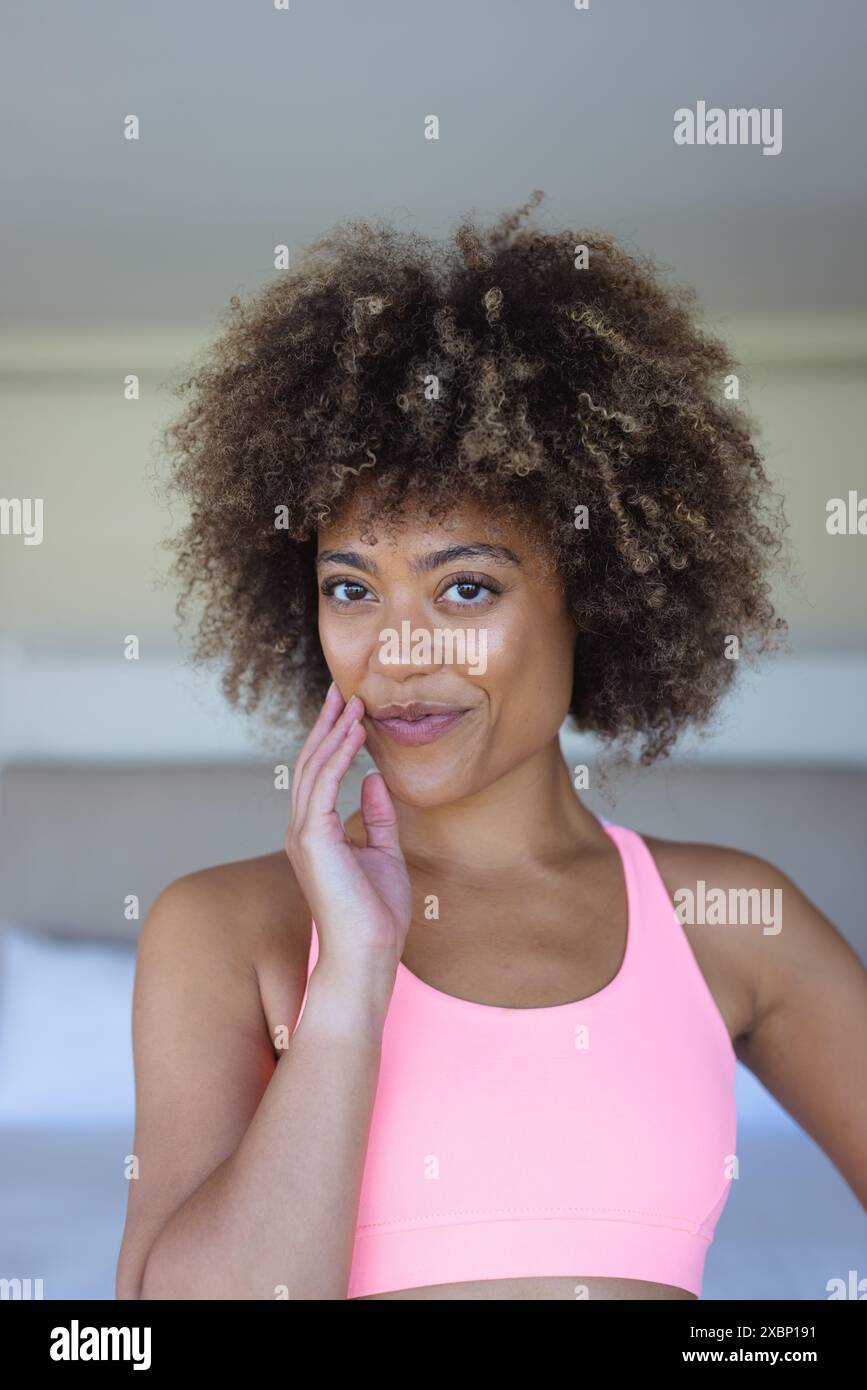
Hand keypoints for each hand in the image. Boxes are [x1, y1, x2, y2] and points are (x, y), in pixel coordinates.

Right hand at [284, 682, 411, 978]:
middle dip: (327, 723)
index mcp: (315, 833)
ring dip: (334, 730)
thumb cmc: (377, 914)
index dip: (332, 738)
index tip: (348, 707)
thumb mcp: (384, 853)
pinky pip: (324, 784)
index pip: (319, 774)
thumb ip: (377, 816)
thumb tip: (376, 779)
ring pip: (314, 767)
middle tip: (344, 688)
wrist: (369, 953)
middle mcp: (302, 829)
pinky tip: (356, 731)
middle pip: (310, 762)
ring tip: (354, 700)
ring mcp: (302, 833)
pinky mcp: (312, 839)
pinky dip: (339, 754)